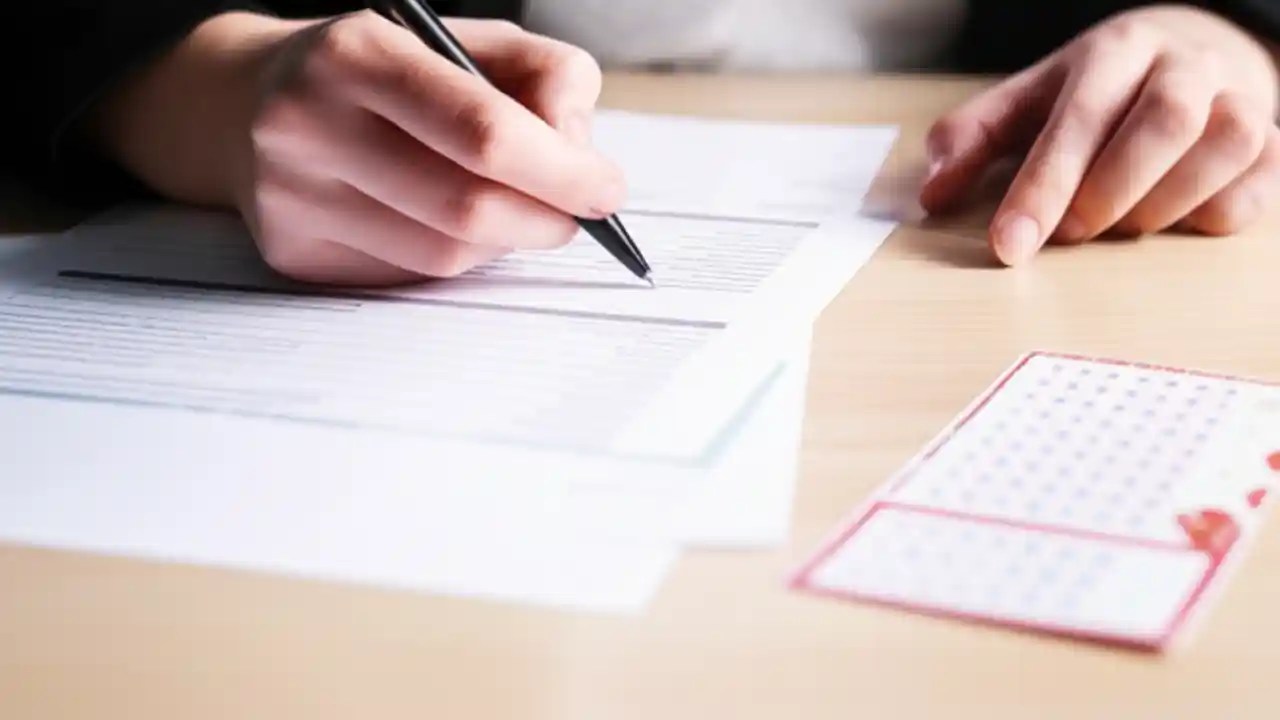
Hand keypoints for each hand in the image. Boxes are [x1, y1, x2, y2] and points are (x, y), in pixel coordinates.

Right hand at [91, 12, 623, 284]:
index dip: (561, 171)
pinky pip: (408, 277)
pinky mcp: (294, 253)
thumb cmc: (383, 70)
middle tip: (575, 214)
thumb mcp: (465, 40)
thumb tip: (579, 152)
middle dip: (544, 218)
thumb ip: (545, 75)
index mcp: (356, 53)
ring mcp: (293, 198)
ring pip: (442, 255)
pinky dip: (451, 258)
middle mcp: (308, 124)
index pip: (482, 131)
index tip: (606, 190)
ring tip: (509, 209)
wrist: (248, 101)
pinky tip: (445, 223)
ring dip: (501, 242)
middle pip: (466, 208)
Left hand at [920, 5, 1279, 265]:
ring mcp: (1235, 98)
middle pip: (1164, 122)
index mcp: (1110, 54)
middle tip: (1070, 234)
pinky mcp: (1270, 140)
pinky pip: (1260, 180)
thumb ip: (972, 140)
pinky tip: (1176, 222)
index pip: (1077, 120)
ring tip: (1122, 227)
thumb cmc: (1094, 91)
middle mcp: (1180, 66)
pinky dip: (1216, 212)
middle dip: (1109, 192)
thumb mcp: (1026, 102)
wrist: (1190, 51)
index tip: (1008, 245)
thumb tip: (932, 196)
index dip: (1041, 188)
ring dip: (1166, 204)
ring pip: (1224, 144)